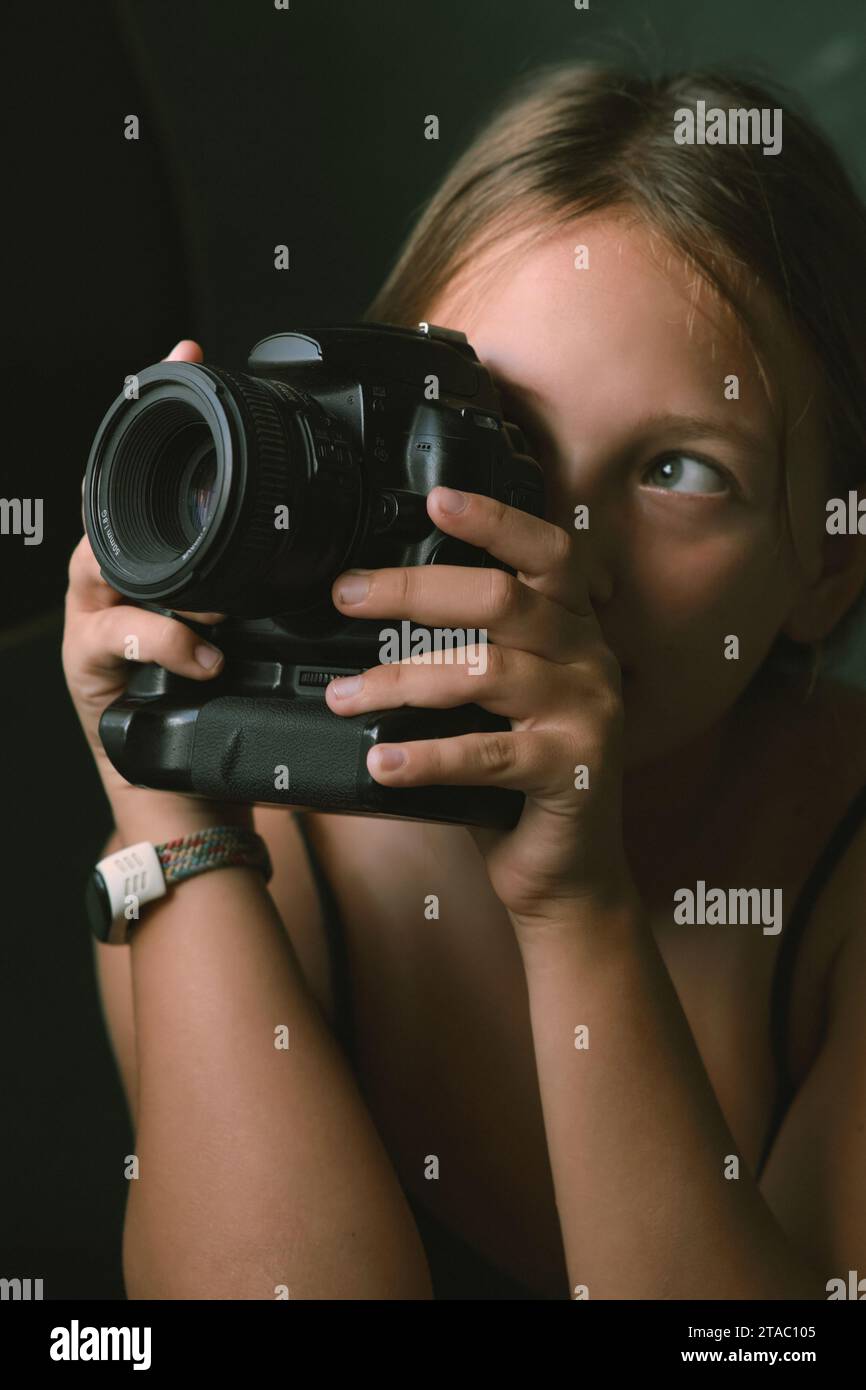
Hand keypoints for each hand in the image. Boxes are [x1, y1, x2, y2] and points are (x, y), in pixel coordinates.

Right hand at [62, 340, 232, 814]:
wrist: (191, 799)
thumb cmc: (226, 711)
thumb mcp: (260, 634)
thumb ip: (277, 584)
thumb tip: (350, 542)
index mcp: (159, 567)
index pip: (156, 476)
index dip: (163, 411)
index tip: (190, 351)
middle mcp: (118, 586)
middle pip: (109, 506)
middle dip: (135, 466)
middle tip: (174, 431)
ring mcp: (95, 626)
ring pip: (98, 567)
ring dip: (160, 572)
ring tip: (212, 589)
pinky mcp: (90, 672)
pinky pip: (113, 641)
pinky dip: (161, 642)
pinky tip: (202, 653)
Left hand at [324, 486, 637, 927]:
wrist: (565, 871)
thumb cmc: (515, 777)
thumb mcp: (497, 700)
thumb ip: (467, 650)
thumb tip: (375, 605)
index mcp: (573, 629)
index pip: (547, 553)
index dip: (495, 521)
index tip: (436, 500)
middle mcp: (589, 659)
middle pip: (501, 600)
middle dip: (414, 590)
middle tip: (346, 594)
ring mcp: (587, 713)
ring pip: (484, 671)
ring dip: (401, 680)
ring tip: (345, 696)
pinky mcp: (571, 770)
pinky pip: (485, 754)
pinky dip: (425, 758)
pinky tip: (380, 763)